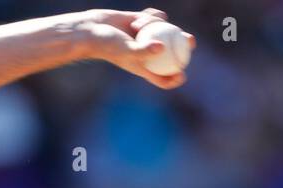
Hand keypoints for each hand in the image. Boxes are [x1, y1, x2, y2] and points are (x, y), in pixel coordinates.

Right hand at [81, 8, 195, 89]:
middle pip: (172, 53)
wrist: (92, 29)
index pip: (163, 78)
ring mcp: (145, 37)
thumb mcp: (126, 49)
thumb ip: (143, 50)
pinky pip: (155, 18)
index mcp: (144, 66)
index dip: (175, 79)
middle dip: (184, 47)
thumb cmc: (107, 44)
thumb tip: (162, 48)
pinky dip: (152, 15)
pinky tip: (148, 14)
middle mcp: (146, 52)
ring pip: (163, 30)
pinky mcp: (140, 23)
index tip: (183, 74)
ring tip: (140, 23)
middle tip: (190, 40)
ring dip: (155, 24)